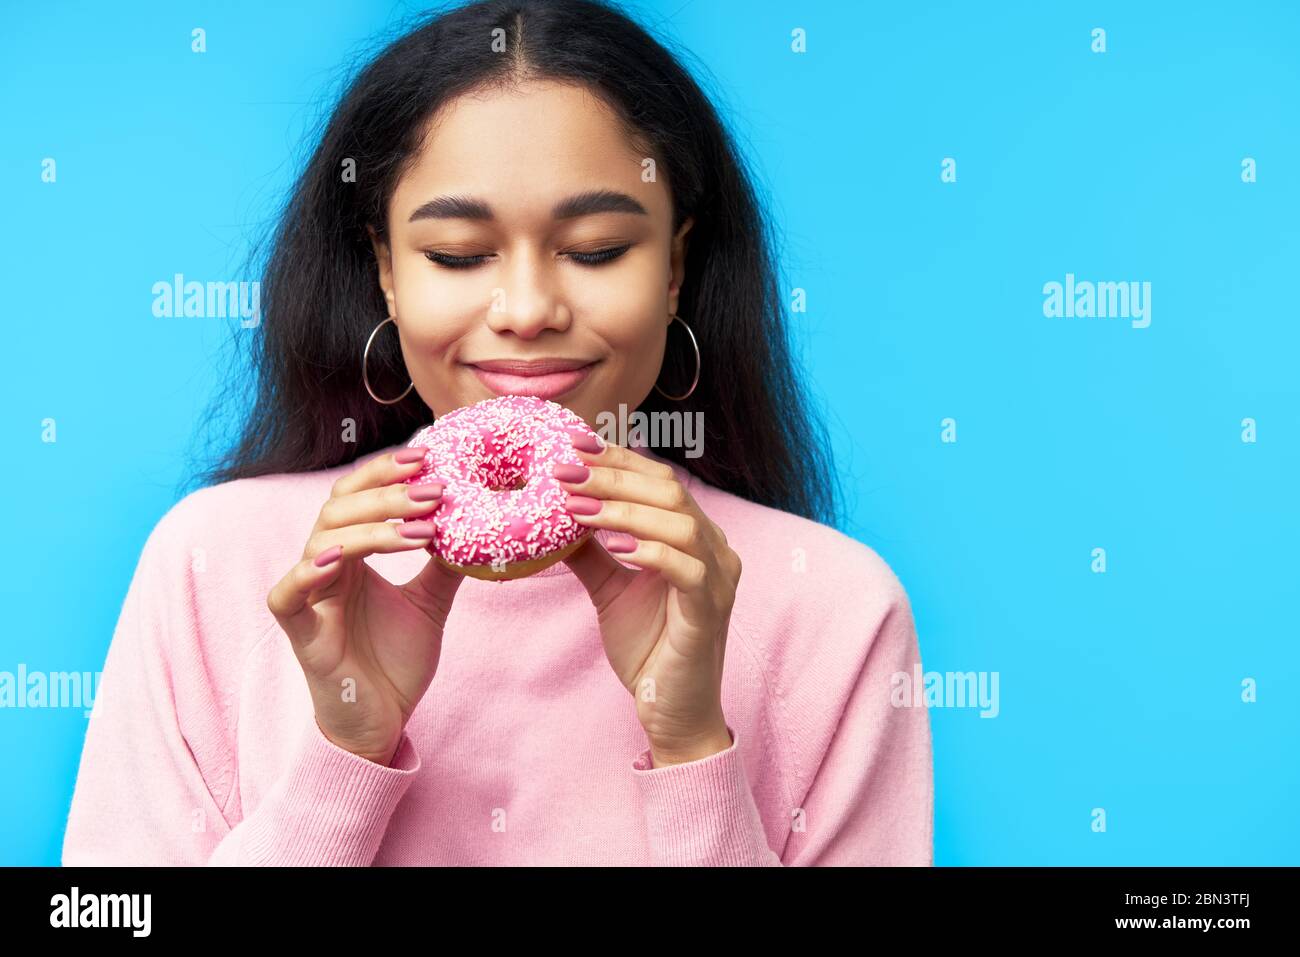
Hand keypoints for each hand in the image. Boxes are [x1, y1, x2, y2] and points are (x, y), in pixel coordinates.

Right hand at [266, 448, 464, 764]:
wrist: (382, 723)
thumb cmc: (395, 663)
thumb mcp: (430, 602)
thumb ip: (444, 563)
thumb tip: (475, 525)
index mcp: (352, 553)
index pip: (358, 493)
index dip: (387, 471)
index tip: (428, 457)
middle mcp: (326, 566)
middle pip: (341, 507)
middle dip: (388, 492)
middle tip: (434, 488)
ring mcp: (309, 596)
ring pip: (323, 539)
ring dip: (373, 526)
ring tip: (420, 527)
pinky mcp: (299, 632)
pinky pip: (288, 593)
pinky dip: (310, 570)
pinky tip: (342, 557)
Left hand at [555, 433, 741, 766]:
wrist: (671, 710)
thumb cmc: (648, 648)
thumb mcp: (609, 589)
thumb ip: (589, 551)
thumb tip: (549, 514)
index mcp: (694, 535)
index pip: (657, 480)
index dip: (616, 459)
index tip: (571, 446)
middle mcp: (714, 547)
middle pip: (667, 490)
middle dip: (612, 477)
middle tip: (563, 472)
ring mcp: (719, 576)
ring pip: (678, 521)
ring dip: (623, 510)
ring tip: (577, 508)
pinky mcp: (711, 608)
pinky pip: (686, 567)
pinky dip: (648, 550)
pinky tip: (612, 545)